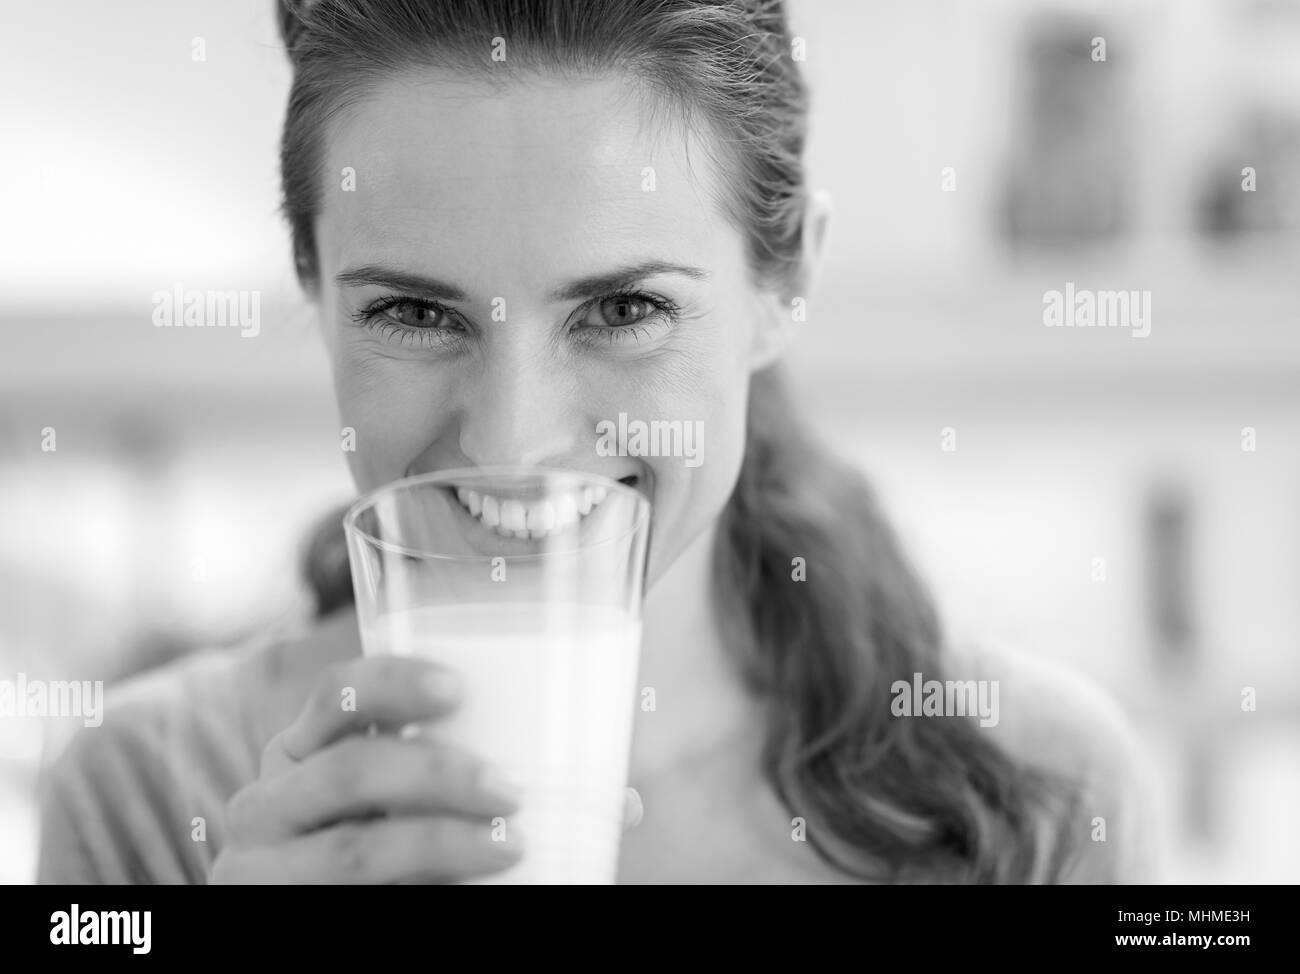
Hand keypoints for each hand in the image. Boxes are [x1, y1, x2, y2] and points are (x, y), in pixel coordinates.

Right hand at [211, 656, 523, 883]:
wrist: (310, 899)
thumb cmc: (358, 838)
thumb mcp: (366, 796)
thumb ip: (411, 769)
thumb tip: (507, 757)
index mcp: (296, 752)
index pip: (335, 696)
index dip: (393, 683)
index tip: (457, 688)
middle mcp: (267, 803)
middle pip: (350, 771)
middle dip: (436, 775)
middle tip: (510, 790)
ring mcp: (267, 867)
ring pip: (355, 849)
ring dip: (440, 844)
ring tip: (506, 846)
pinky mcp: (282, 908)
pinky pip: (357, 895)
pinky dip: (425, 887)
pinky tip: (467, 886)